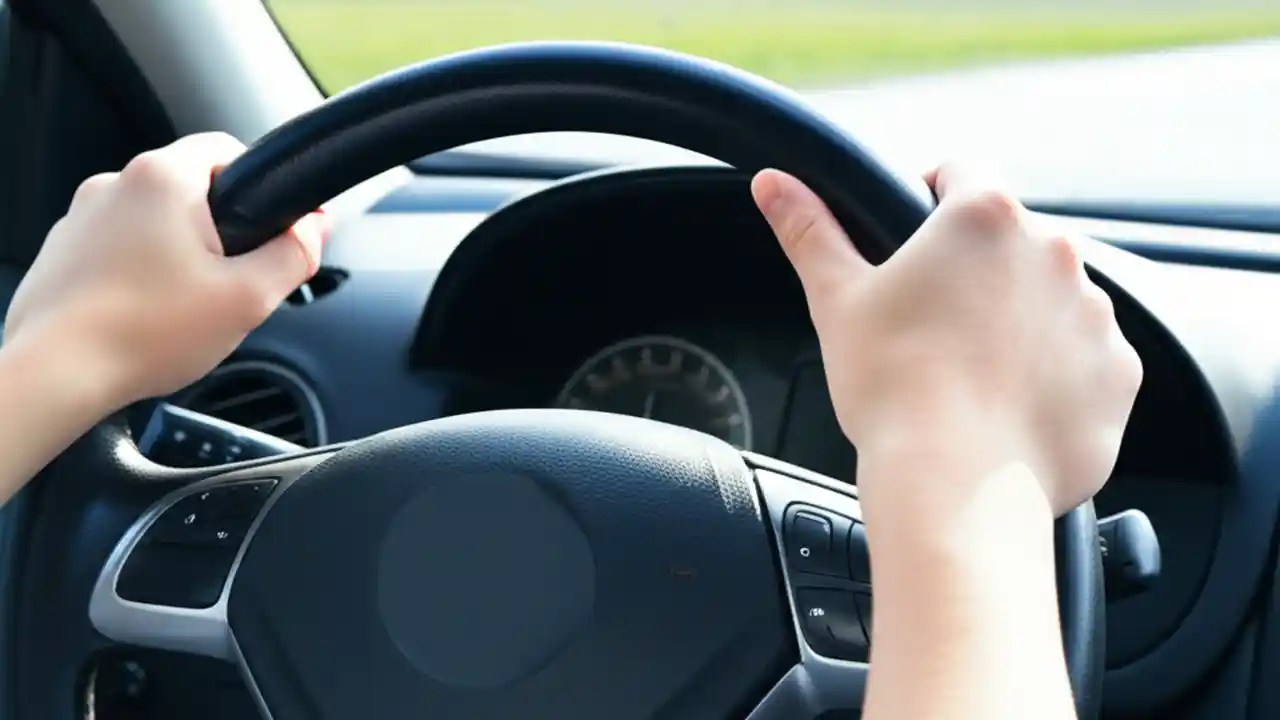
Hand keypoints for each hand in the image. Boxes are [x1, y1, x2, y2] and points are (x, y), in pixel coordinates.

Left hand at [3, 132, 327, 410]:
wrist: (56, 375)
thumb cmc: (145, 334)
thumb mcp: (248, 297)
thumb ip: (294, 255)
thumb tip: (313, 230)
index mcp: (163, 179)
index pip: (229, 148)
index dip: (263, 186)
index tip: (275, 226)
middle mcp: (115, 185)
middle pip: (193, 190)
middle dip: (221, 231)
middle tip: (233, 281)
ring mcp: (81, 217)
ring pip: (155, 223)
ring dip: (179, 254)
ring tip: (186, 308)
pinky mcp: (63, 252)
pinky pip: (120, 250)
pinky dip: (141, 275)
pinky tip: (149, 316)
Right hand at [751, 164, 1141, 517]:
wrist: (956, 486)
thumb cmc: (893, 389)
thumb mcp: (837, 300)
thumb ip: (809, 231)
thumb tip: (774, 183)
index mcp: (984, 218)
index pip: (962, 172)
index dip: (930, 198)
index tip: (913, 239)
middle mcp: (1055, 252)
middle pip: (1011, 241)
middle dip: (978, 271)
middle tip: (933, 324)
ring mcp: (1095, 314)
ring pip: (1052, 299)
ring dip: (1021, 320)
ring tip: (972, 373)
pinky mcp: (1119, 373)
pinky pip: (1087, 360)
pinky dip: (1057, 374)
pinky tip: (1009, 404)